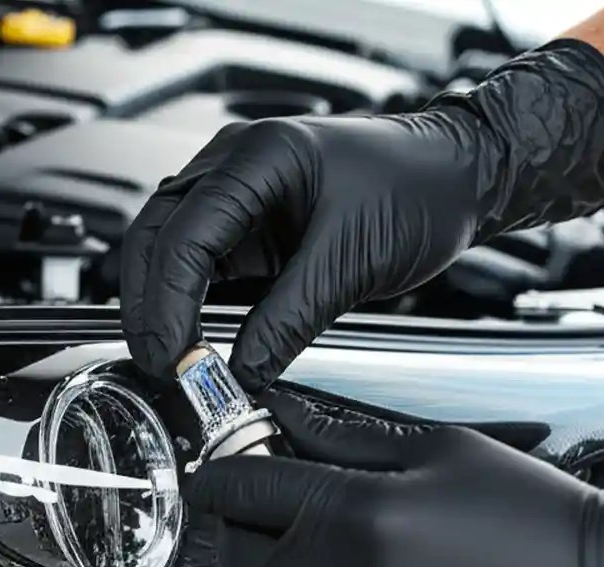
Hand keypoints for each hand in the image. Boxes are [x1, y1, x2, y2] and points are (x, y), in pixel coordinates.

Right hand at [120, 113, 479, 388]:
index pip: (184, 233)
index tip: (171, 355)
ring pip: (170, 246)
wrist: (455, 180)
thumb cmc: (417, 189)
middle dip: (148, 302)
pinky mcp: (252, 223)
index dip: (167, 302)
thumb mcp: (352, 260)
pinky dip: (191, 300)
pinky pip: (203, 262)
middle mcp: (236, 166)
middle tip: (158, 362)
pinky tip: (195, 336)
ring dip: (162, 302)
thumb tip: (241, 371)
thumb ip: (289, 320)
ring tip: (171, 357)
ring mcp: (239, 193)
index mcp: (258, 158)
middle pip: (157, 233)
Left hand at [183, 390, 603, 566]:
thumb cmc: (543, 521)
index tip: (220, 470)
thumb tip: (286, 424)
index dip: (223, 472)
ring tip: (340, 556)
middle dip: (252, 526)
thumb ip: (348, 438)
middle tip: (281, 507)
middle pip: (246, 559)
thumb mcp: (444, 449)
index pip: (244, 490)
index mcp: (359, 518)